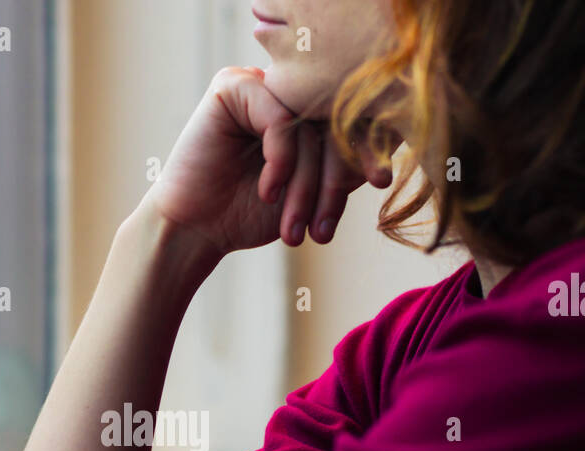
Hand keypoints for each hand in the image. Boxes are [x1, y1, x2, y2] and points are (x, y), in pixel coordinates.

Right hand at [140, 66, 394, 258]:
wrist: (195, 230)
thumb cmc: (248, 215)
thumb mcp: (311, 192)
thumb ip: (344, 167)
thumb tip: (389, 147)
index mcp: (305, 109)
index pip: (349, 119)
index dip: (367, 150)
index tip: (381, 182)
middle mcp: (284, 91)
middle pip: (332, 122)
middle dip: (331, 182)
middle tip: (322, 229)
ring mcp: (258, 85)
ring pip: (308, 126)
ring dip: (306, 184)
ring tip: (294, 228)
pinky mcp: (232, 87)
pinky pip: (280, 120)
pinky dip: (280, 161)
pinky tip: (267, 192)